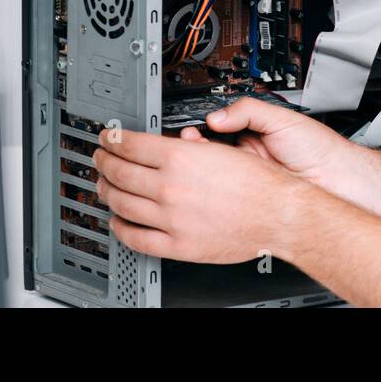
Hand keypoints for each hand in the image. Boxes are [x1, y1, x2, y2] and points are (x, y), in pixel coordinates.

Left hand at [94, 128, 308, 264]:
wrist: (281, 215)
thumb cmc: (260, 184)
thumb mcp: (223, 149)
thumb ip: (192, 146)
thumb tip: (175, 142)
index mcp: (181, 159)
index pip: (130, 144)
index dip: (112, 138)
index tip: (107, 137)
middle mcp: (171, 187)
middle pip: (120, 172)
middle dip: (104, 161)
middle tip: (100, 157)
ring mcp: (171, 218)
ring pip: (122, 203)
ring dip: (106, 191)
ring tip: (103, 185)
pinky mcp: (177, 244)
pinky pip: (136, 237)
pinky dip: (120, 227)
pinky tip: (117, 220)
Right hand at [181, 97, 352, 187]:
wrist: (335, 180)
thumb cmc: (317, 148)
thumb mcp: (280, 119)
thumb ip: (248, 111)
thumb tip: (216, 116)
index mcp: (256, 131)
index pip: (221, 127)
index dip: (204, 127)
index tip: (188, 128)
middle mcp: (250, 154)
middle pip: (213, 151)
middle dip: (198, 149)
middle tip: (187, 146)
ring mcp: (250, 177)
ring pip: (216, 173)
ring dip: (204, 168)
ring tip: (195, 161)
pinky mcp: (251, 198)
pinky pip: (228, 192)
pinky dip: (216, 189)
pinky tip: (209, 183)